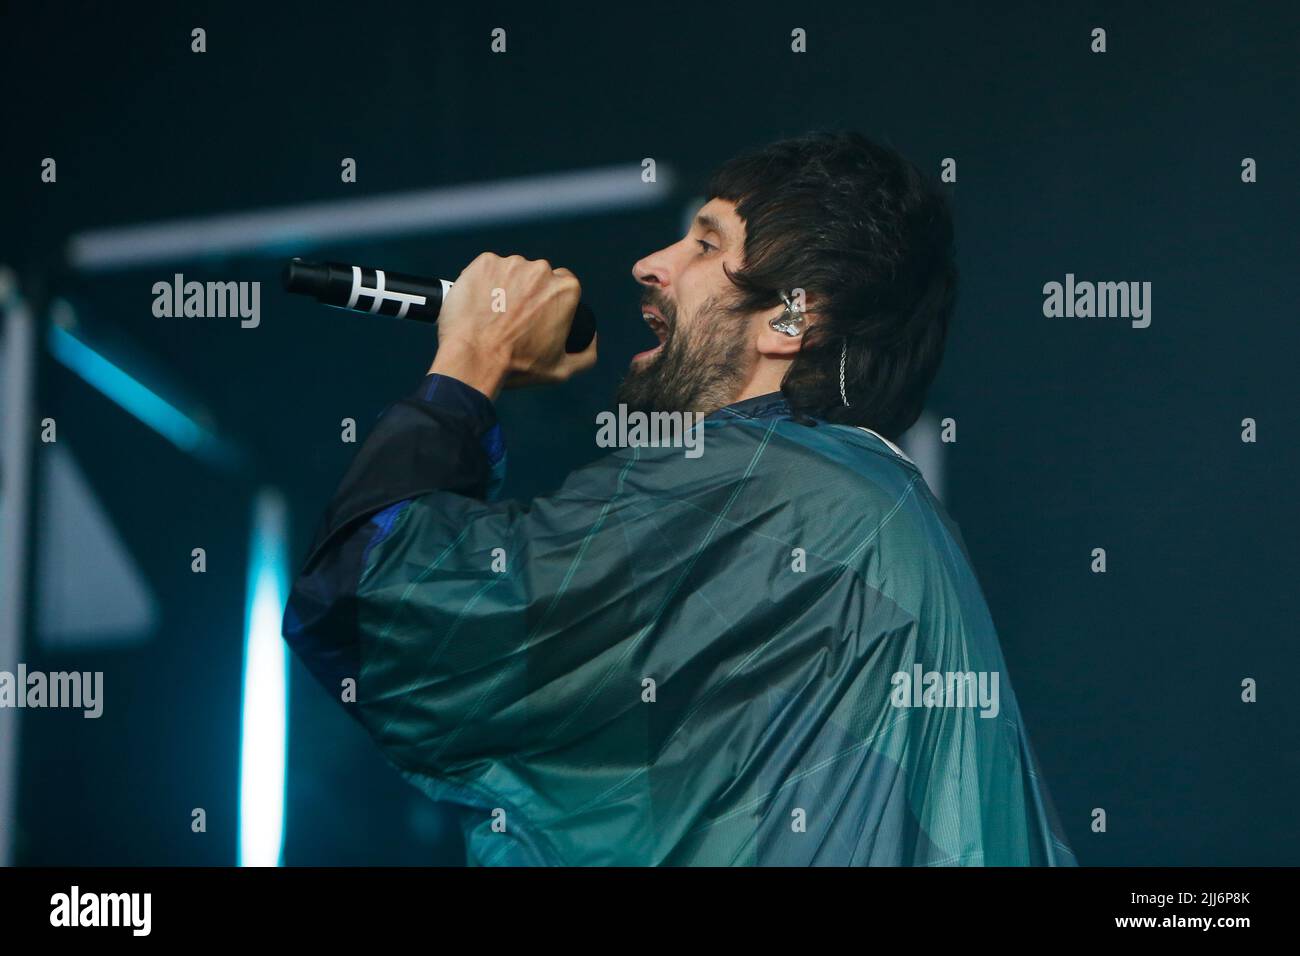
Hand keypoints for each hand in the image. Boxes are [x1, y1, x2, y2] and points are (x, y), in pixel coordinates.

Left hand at [428, 253, 597, 399]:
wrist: (474, 359)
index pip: (564, 284)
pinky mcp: (484, 263)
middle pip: (538, 276)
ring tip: (494, 314)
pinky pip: (487, 269)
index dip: (551, 300)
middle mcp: (541, 270)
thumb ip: (586, 356)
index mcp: (565, 290)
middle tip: (513, 318)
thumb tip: (591, 340)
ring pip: (512, 271)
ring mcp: (511, 264)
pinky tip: (480, 304)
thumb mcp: (561, 370)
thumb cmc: (517, 366)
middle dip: (529, 292)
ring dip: (506, 287)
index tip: (538, 314)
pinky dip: (484, 283)